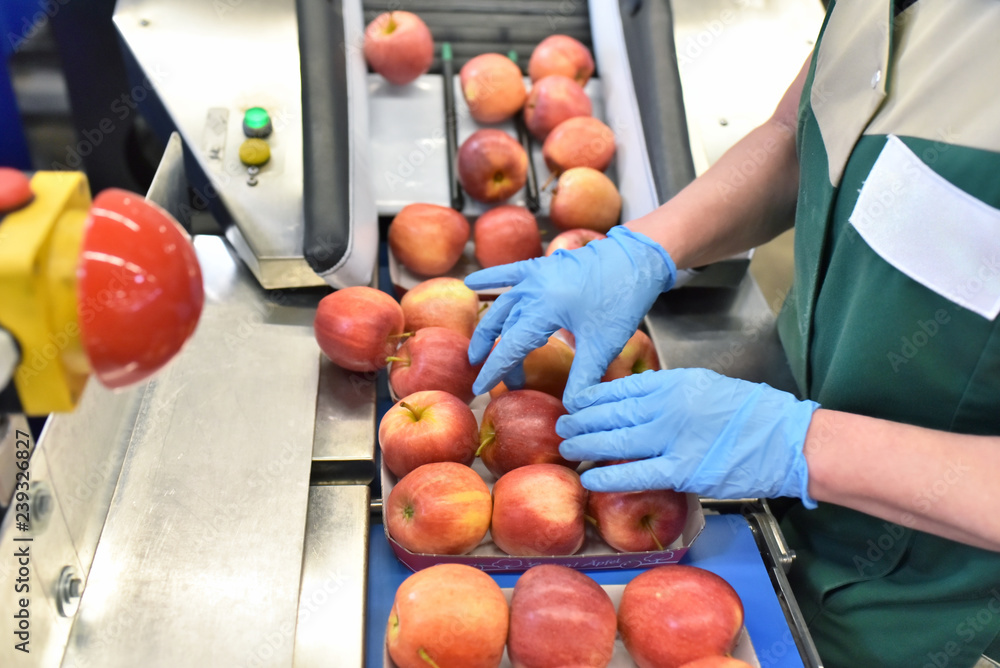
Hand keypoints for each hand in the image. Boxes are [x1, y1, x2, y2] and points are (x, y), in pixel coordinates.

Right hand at [465, 226, 675, 401]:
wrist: (637, 259)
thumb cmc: (621, 300)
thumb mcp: (603, 344)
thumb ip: (583, 377)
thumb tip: (571, 409)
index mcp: (543, 308)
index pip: (510, 346)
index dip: (494, 370)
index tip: (480, 389)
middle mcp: (532, 289)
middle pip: (503, 327)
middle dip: (493, 353)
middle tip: (488, 376)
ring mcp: (536, 274)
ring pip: (502, 304)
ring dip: (490, 327)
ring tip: (480, 349)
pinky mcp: (544, 265)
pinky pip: (510, 272)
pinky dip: (490, 278)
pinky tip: (471, 282)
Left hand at [556, 368, 819, 506]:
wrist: (787, 439)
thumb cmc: (751, 413)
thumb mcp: (705, 385)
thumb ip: (669, 392)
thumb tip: (635, 401)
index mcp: (672, 383)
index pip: (619, 389)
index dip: (590, 399)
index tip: (574, 404)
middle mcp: (667, 407)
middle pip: (610, 414)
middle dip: (580, 421)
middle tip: (563, 427)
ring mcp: (673, 439)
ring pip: (616, 442)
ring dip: (586, 446)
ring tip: (568, 449)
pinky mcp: (683, 470)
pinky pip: (636, 474)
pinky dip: (609, 477)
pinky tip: (590, 478)